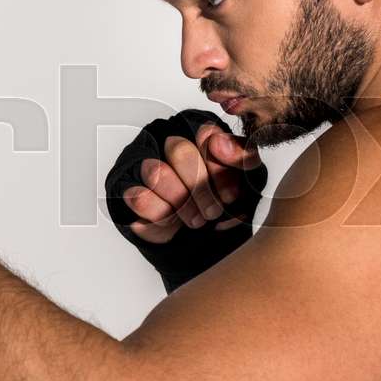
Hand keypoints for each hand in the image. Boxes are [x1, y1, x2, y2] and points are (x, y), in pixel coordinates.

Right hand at [104, 109, 267, 291]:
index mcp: (207, 143)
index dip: (218, 167)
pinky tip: (173, 222)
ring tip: (196, 221)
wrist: (208, 246)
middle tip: (213, 212)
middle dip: (199, 188)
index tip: (231, 195)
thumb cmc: (228, 209)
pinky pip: (139, 197)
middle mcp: (176, 150)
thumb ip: (243, 157)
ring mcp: (150, 169)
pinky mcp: (131, 192)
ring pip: (156, 172)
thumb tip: (218, 143)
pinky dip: (161, 214)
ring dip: (181, 203)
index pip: (206, 135)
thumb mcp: (248, 184)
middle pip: (178, 150)